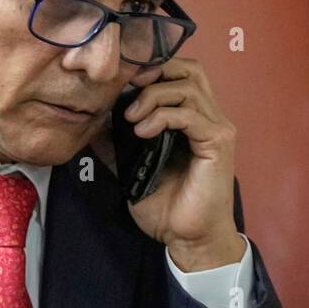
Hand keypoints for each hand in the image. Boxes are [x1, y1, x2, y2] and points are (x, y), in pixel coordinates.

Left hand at [121, 57, 244, 269]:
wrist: (188, 238)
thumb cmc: (166, 207)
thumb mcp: (131, 169)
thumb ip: (116, 144)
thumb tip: (91, 124)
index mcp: (192, 119)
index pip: (179, 74)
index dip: (151, 70)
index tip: (122, 86)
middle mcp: (208, 117)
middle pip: (189, 69)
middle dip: (154, 72)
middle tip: (127, 91)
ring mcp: (216, 128)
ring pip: (187, 87)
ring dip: (152, 97)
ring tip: (130, 120)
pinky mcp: (217, 142)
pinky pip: (190, 115)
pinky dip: (162, 116)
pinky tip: (142, 132)